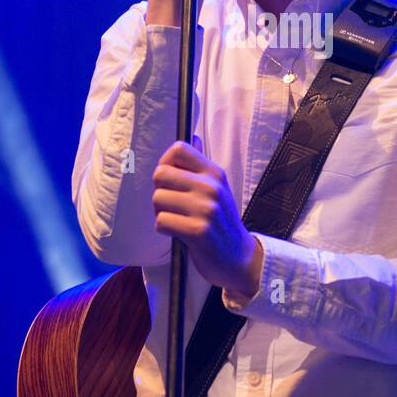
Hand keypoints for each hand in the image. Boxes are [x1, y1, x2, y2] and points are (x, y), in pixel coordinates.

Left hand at [152, 136, 262, 298]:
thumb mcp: (218, 189)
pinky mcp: (197, 231)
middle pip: (160, 174)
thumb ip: (200, 167)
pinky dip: (165, 229)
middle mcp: (211, 187)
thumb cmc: (221, 222)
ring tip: (178, 220)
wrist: (239, 258)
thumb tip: (192, 138)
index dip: (166, 163)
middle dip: (160, 192)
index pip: (178, 149)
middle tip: (173, 206)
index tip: (171, 180)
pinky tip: (180, 233)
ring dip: (161, 213)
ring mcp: (205, 209)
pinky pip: (161, 222)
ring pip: (157, 199)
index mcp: (214, 173)